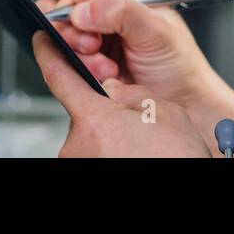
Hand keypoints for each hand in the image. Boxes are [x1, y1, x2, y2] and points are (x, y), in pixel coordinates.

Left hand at [33, 33, 210, 157]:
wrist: (189, 194)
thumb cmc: (176, 159)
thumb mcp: (165, 112)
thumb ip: (132, 93)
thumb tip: (116, 89)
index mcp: (95, 119)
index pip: (58, 76)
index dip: (50, 52)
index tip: (44, 39)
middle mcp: (77, 145)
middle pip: (81, 110)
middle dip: (103, 108)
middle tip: (134, 118)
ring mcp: (78, 164)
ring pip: (90, 134)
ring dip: (109, 133)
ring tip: (140, 143)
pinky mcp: (83, 174)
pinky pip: (93, 153)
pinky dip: (110, 150)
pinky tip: (133, 155)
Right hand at [36, 0, 218, 111]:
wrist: (176, 106)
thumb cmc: (178, 64)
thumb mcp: (160, 32)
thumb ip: (124, 13)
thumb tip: (85, 7)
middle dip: (71, 3)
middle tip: (89, 27)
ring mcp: (87, 24)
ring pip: (52, 12)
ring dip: (73, 37)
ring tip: (99, 53)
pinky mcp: (75, 52)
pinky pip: (54, 46)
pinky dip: (72, 60)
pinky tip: (99, 70)